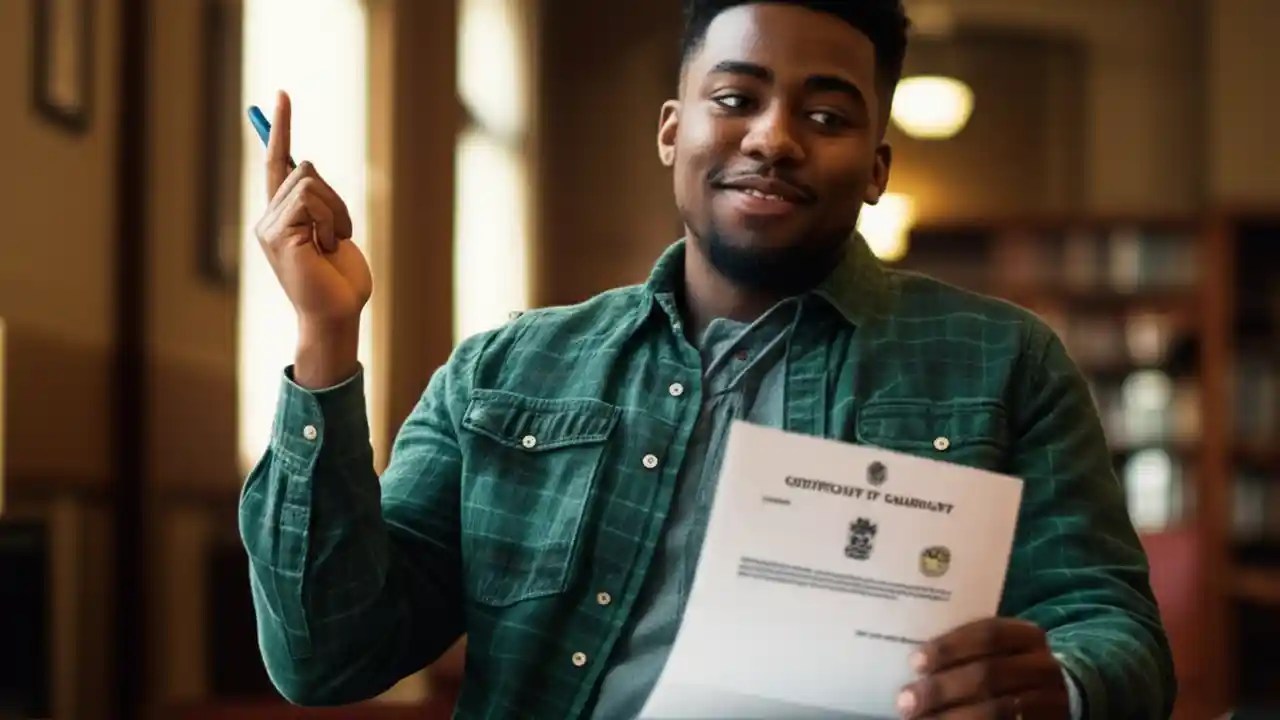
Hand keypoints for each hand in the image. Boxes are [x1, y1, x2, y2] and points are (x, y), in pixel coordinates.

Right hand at [254, 90, 371, 327]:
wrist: (337, 316)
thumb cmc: (341, 283)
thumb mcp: (334, 232)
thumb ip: (319, 203)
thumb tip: (308, 166)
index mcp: (283, 217)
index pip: (278, 163)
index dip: (279, 128)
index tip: (282, 95)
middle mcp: (268, 219)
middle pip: (306, 170)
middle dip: (336, 199)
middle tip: (341, 235)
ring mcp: (269, 226)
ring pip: (309, 182)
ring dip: (335, 211)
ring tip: (333, 244)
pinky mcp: (276, 233)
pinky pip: (310, 200)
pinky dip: (330, 220)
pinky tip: (327, 248)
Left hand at [897, 618, 1068, 718]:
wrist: (1055, 698)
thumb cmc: (1009, 668)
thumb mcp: (999, 651)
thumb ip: (967, 651)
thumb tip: (914, 663)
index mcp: (1029, 637)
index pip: (989, 634)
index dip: (950, 647)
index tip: (915, 662)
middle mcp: (1044, 667)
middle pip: (988, 675)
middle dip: (942, 689)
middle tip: (906, 700)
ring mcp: (1050, 702)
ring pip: (997, 711)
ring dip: (952, 718)